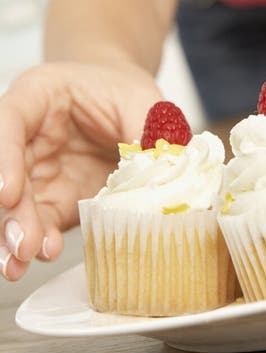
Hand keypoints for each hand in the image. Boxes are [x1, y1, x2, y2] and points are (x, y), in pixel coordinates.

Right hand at [0, 60, 161, 280]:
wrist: (126, 102)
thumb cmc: (122, 91)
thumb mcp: (140, 99)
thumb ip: (146, 128)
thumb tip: (163, 165)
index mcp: (40, 96)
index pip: (10, 119)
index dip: (4, 158)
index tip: (9, 194)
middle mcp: (29, 136)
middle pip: (8, 171)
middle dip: (12, 212)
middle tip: (23, 243)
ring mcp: (38, 172)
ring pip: (15, 205)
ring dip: (15, 236)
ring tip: (22, 261)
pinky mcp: (53, 200)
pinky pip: (41, 223)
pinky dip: (41, 241)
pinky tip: (46, 253)